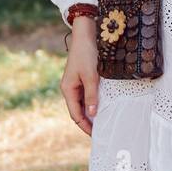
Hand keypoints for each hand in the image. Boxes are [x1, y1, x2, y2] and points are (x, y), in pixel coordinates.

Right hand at [60, 16, 99, 135]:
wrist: (85, 36)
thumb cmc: (86, 55)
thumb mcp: (91, 76)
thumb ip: (91, 95)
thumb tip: (92, 113)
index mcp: (68, 90)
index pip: (75, 114)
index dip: (85, 126)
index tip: (95, 134)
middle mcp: (70, 89)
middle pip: (78, 111)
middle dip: (88, 122)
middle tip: (101, 131)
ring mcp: (76, 84)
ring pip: (83, 104)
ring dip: (91, 113)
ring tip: (103, 122)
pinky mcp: (82, 79)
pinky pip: (87, 96)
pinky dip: (93, 103)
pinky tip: (102, 107)